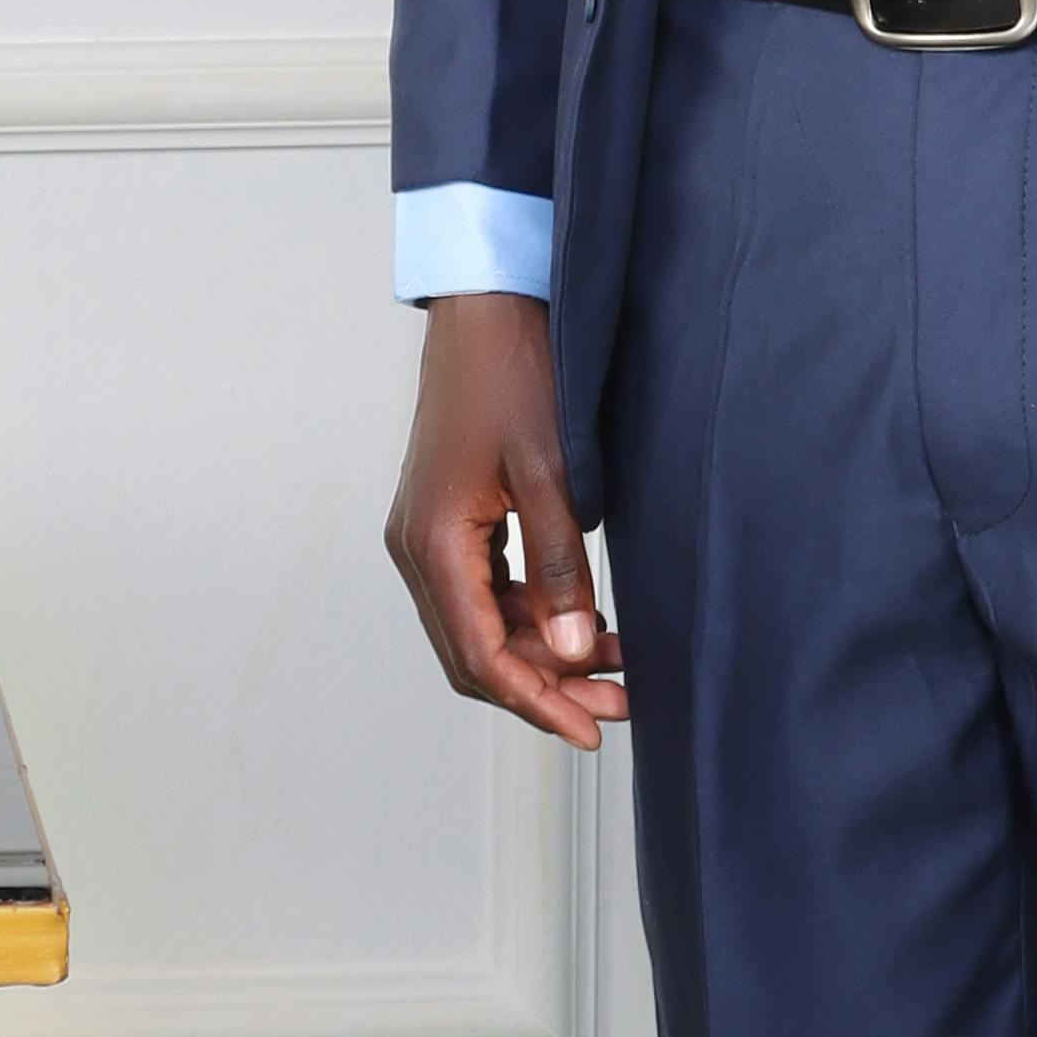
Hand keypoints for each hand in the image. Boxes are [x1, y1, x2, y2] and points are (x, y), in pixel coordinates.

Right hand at [385, 289, 624, 749]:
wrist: (488, 307)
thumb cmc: (515, 372)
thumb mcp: (553, 473)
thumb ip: (562, 568)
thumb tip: (576, 650)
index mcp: (434, 542)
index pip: (480, 655)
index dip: (537, 702)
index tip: (590, 730)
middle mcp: (418, 547)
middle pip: (475, 653)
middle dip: (547, 687)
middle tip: (618, 704)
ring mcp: (428, 534)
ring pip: (480, 627)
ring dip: (543, 654)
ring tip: (617, 665)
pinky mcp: (448, 519)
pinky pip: (484, 592)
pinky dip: (532, 616)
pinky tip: (585, 621)